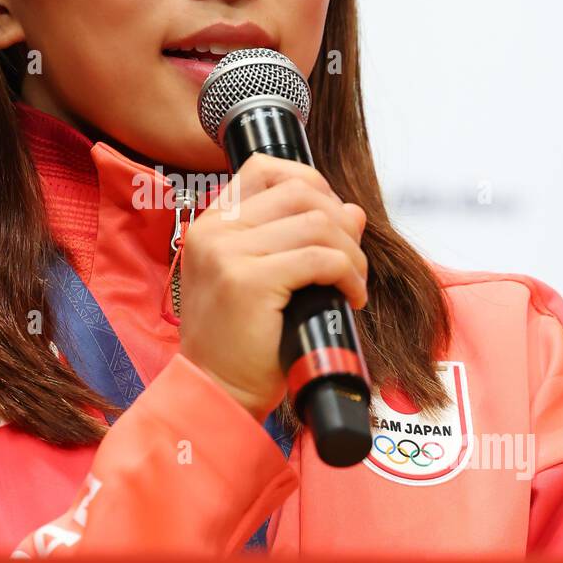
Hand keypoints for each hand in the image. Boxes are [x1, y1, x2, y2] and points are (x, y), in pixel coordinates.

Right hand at [178, 153, 367, 422]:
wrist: (216, 393)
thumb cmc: (239, 345)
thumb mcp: (264, 280)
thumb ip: (297, 240)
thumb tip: (351, 211)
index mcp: (210, 226)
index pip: (265, 169)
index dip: (311, 183)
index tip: (331, 219)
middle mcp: (214, 232)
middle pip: (300, 191)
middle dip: (340, 220)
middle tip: (350, 259)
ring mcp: (228, 253)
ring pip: (318, 223)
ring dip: (351, 253)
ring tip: (352, 283)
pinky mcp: (250, 281)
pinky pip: (321, 259)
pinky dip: (348, 275)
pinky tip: (350, 297)